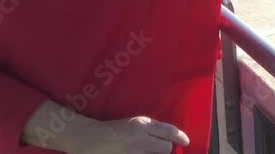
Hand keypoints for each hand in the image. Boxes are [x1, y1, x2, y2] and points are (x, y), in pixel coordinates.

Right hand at [65, 115, 189, 153]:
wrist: (87, 138)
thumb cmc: (111, 130)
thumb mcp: (133, 124)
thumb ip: (150, 130)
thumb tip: (169, 140)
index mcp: (142, 124)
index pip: (169, 131)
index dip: (180, 137)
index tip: (187, 143)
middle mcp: (140, 138)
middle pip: (166, 149)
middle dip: (163, 150)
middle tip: (156, 151)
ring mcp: (133, 152)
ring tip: (142, 151)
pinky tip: (137, 153)